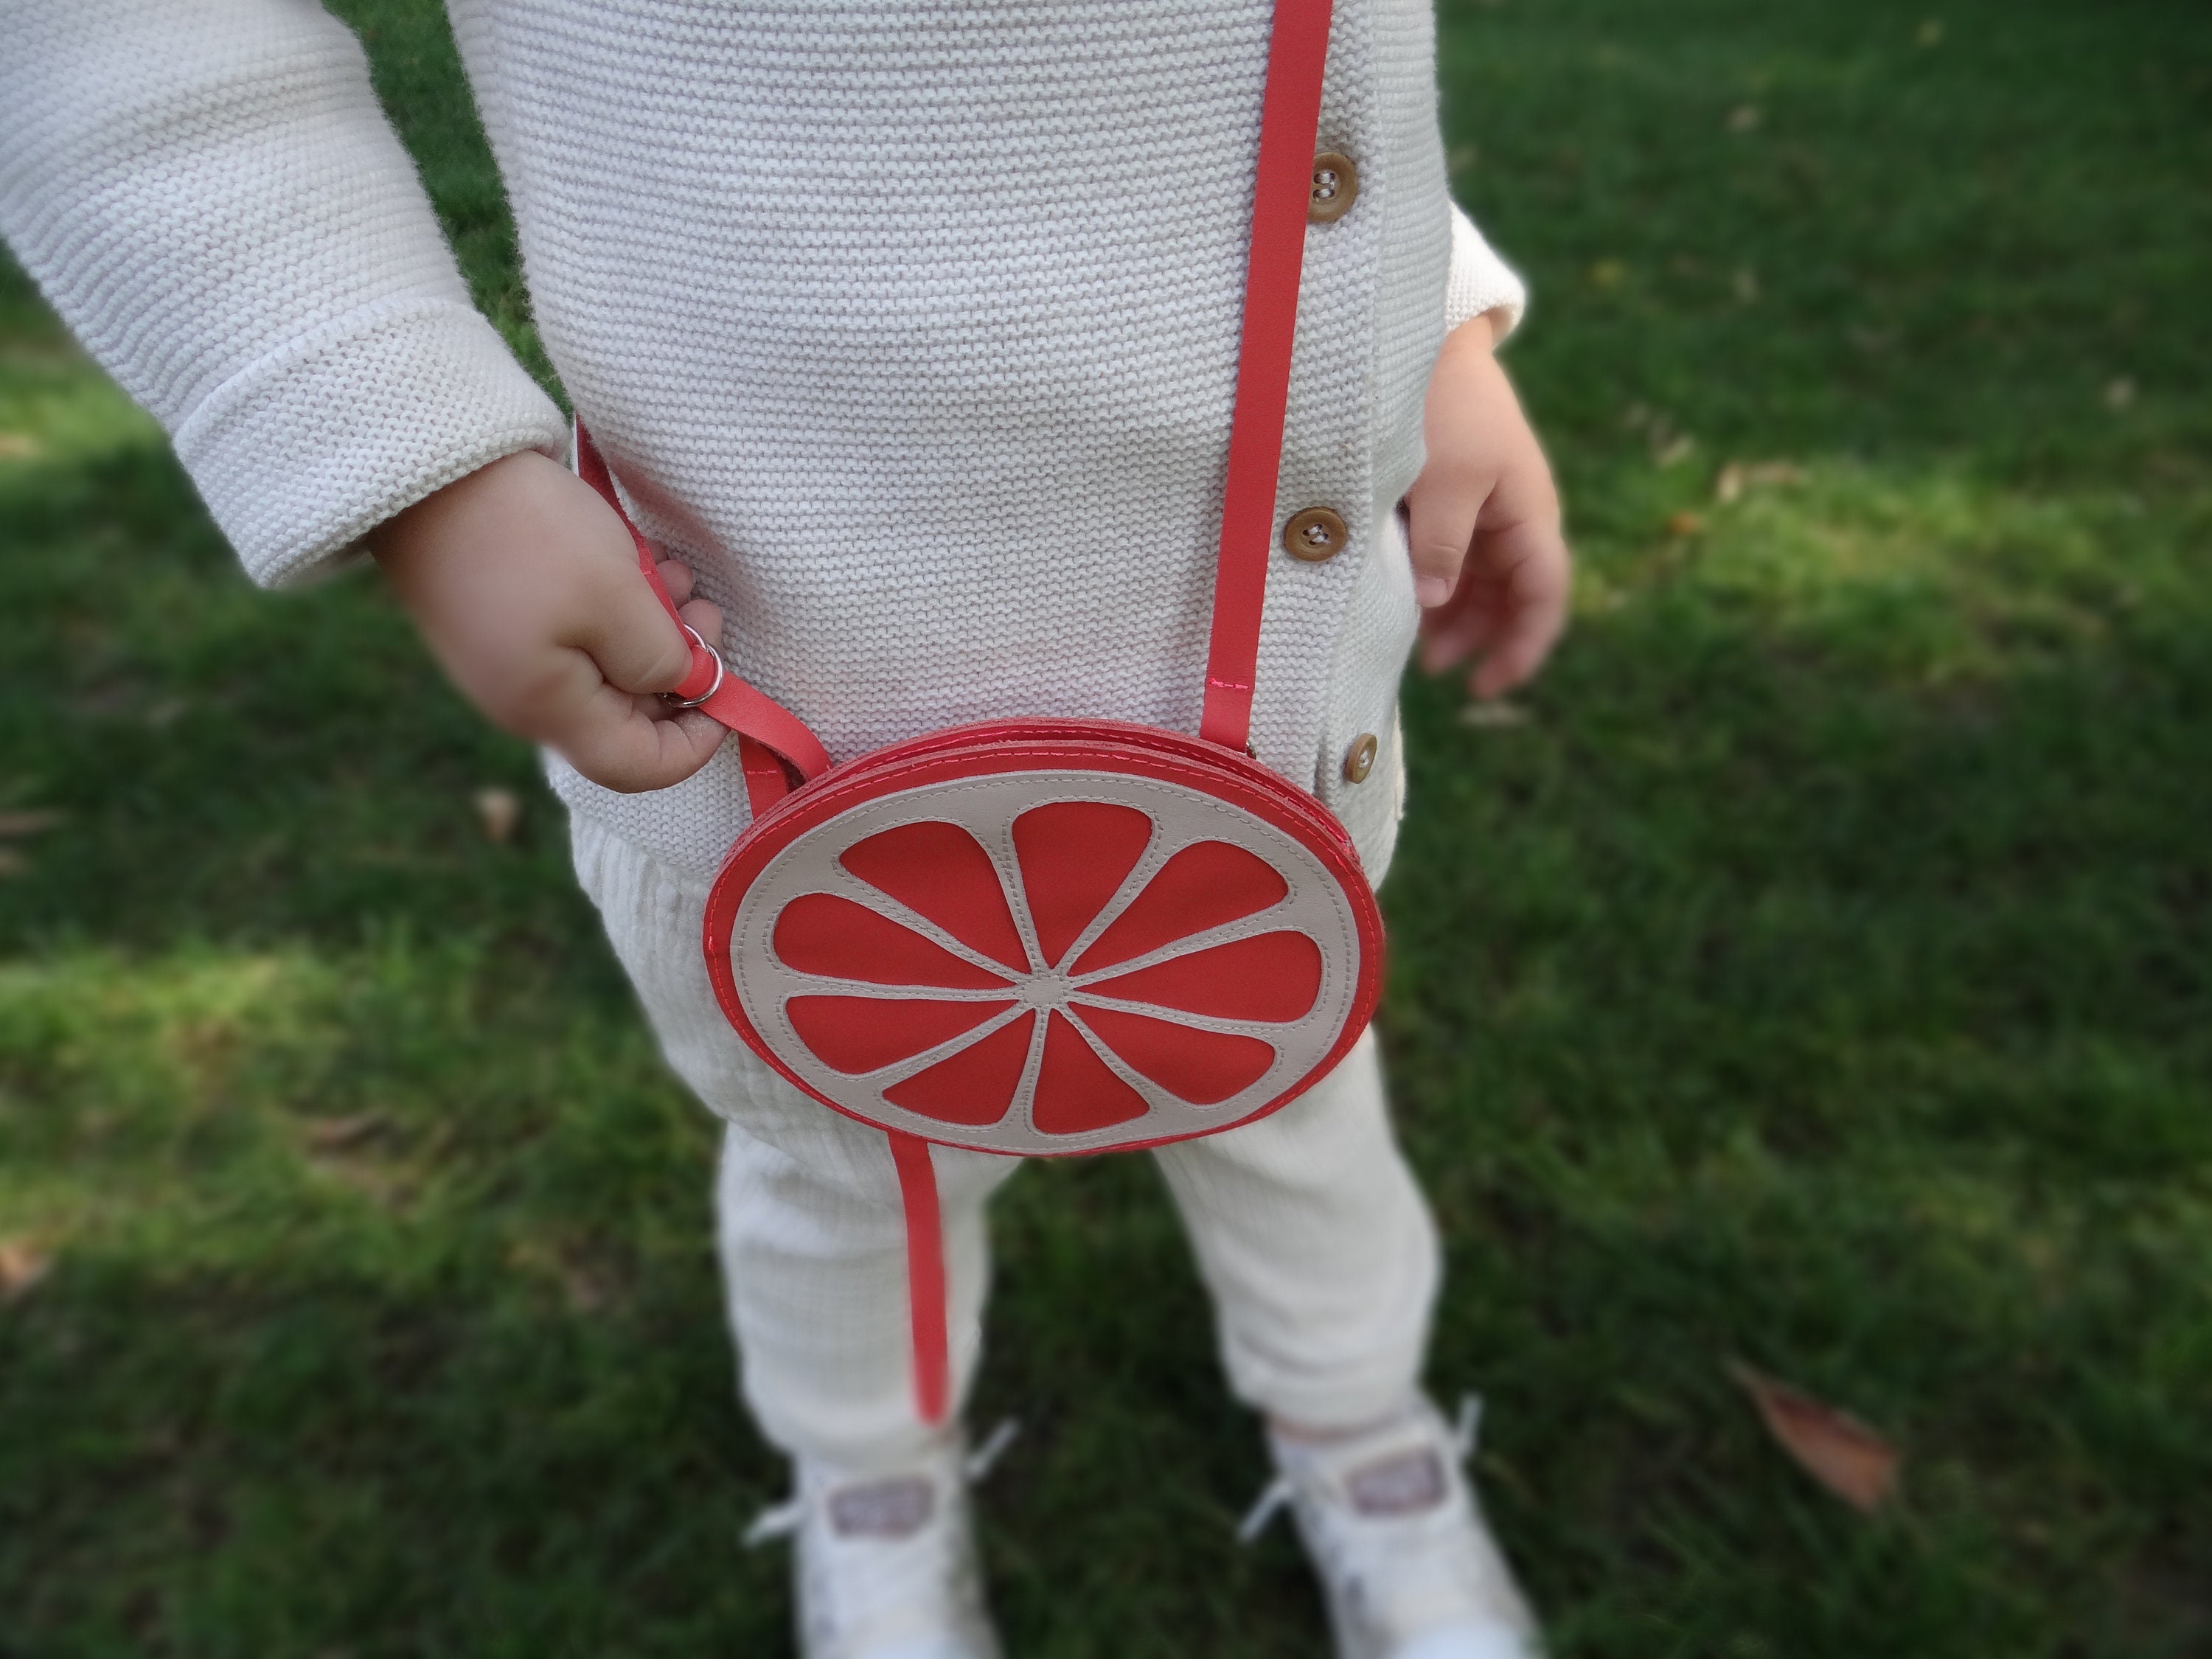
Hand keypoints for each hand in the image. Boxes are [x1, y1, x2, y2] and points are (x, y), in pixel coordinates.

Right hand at [368, 448, 726, 791]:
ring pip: (606, 667)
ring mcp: (510, 658)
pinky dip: (618, 606)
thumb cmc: (528, 535)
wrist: (426, 467)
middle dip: (679, 670)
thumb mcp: (616, 599)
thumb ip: (659, 658)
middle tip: (705, 611)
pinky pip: (577, 633)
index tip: (729, 692)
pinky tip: (638, 561)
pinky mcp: (503, 618)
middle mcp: (526, 700)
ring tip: (677, 575)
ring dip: (653, 628)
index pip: (635, 768)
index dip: (694, 743)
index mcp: (550, 710)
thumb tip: (681, 686)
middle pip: (625, 716)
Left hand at [1403, 312, 1570, 698]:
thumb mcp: (1442, 479)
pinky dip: (1437, 582)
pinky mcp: (1455, 493)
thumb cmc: (1440, 404)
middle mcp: (1516, 513)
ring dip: (1455, 614)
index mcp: (1529, 510)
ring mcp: (1487, 504)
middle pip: (1512, 594)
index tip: (1488, 686)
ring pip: (1482, 578)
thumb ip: (1441, 545)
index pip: (1544, 595)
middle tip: (1432, 667)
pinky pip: (1455, 552)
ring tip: (1417, 644)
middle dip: (1479, 635)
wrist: (1427, 337)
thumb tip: (1435, 602)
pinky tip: (1407, 599)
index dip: (1522, 646)